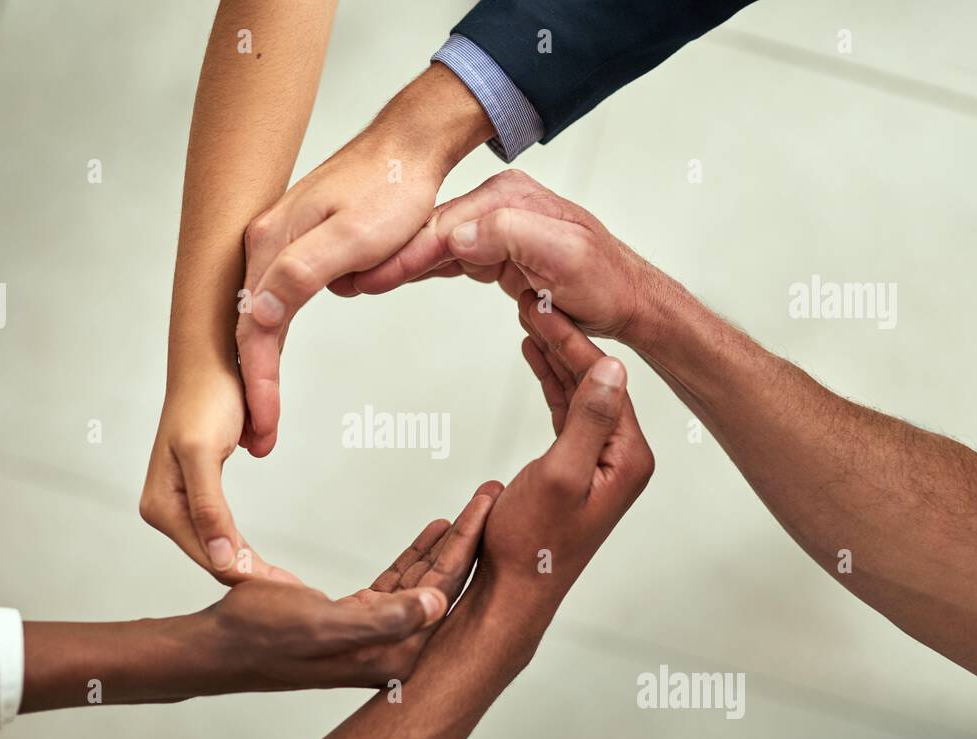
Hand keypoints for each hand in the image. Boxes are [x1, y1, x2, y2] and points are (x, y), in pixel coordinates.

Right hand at [139, 365, 293, 584]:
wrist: (211, 362)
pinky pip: (225, 535)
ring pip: (221, 552)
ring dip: (252, 572)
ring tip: (291, 592)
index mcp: (161, 508)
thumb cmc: (206, 399)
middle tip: (303, 602)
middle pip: (216, 561)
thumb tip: (221, 559)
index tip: (293, 598)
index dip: (251, 580)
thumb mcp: (203, 452)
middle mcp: (166, 512)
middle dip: (255, 582)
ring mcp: (182, 505)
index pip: (212, 560)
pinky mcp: (200, 495)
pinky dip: (246, 552)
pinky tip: (267, 567)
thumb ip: (208, 508)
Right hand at [191, 480, 501, 692]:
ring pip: (423, 581)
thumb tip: (438, 604)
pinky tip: (430, 533)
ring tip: (471, 508)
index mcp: (391, 654)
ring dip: (444, 544)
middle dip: (468, 538)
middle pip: (442, 584)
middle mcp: (390, 650)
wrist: (217, 648)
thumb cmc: (260, 636)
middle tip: (492, 497)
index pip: (444, 590)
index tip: (490, 506)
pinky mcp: (356, 622)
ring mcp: (375, 637)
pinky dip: (414, 556)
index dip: (468, 544)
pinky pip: (398, 583)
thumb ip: (383, 619)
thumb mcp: (323, 623)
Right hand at [236, 64, 492, 456]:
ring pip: (265, 316)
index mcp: (272, 244)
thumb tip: (256, 316)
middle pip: (249, 327)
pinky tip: (275, 359)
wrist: (409, 147)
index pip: (254, 329)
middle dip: (253, 384)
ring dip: (265, 364)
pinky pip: (285, 300)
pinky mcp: (302, 246)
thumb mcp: (354, 237)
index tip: (262, 426)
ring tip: (265, 411)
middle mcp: (266, 244)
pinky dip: (281, 334)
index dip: (257, 383)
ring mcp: (282, 245)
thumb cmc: (390, 190)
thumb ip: (302, 274)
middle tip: (260, 435)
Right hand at [348, 169, 659, 348]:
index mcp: (510, 201)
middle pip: (432, 233)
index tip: (371, 273)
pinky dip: (422, 268)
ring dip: (400, 264)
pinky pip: (450, 259)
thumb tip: (455, 236)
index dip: (405, 252)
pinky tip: (395, 276)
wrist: (627, 299)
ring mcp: (497, 228)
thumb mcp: (564, 256)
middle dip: (390, 256)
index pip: (445, 226)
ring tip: (359, 280)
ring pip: (436, 245)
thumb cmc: (604, 280)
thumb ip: (510, 236)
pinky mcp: (497, 252)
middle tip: (349, 279)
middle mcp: (500, 207)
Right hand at [474, 301, 653, 664]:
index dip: (573, 343)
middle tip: (536, 303)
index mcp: (629, 458)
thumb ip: (587, 420)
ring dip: (556, 358)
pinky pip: (568, 414)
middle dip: (565, 342)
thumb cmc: (533, 544)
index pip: (605, 384)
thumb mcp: (561, 476)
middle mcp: (622, 458)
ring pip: (581, 394)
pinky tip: (536, 358)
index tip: (546, 310)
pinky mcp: (577, 468)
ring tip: (532, 320)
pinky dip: (551, 384)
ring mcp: (601, 463)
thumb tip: (613, 368)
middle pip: (595, 383)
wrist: (514, 588)